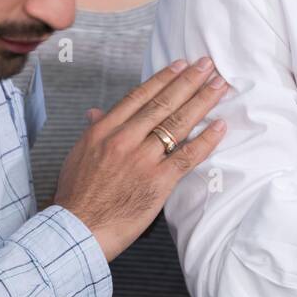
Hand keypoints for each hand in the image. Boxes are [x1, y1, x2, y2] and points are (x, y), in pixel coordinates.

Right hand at [54, 59, 228, 261]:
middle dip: (189, 81)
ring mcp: (142, 160)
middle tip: (208, 65)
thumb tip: (96, 112)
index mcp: (103, 131)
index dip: (163, 78)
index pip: (139, 96)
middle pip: (163, 103)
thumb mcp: (78, 156)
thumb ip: (94, 131)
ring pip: (178, 123)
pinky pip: (188, 155)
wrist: (76, 231)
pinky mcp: (158, 182)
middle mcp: (124, 140)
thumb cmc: (76, 197)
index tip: (181, 65)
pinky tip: (221, 126)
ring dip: (202, 101)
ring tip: (220, 86)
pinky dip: (207, 139)